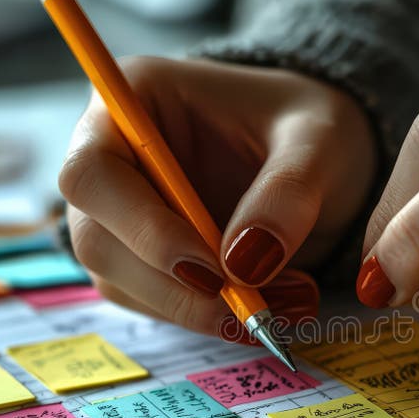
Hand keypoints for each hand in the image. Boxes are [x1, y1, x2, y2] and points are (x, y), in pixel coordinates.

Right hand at [61, 57, 376, 336]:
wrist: (325, 154)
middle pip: (97, 240)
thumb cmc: (311, 128)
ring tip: (281, 302)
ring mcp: (127, 212)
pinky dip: (209, 316)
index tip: (212, 269)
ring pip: (123, 282)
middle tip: (251, 306)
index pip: (92, 173)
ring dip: (197, 309)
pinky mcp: (150, 256)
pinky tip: (269, 304)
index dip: (143, 230)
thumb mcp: (318, 142)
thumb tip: (242, 265)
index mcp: (139, 101)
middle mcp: (117, 156)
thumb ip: (287, 193)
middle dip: (172, 286)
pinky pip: (157, 302)